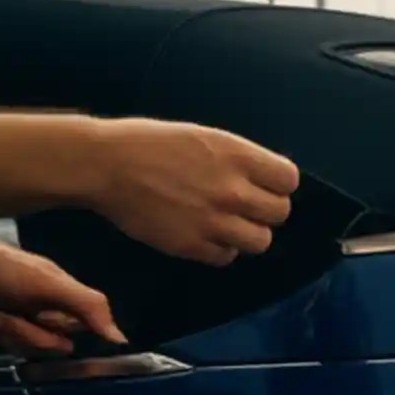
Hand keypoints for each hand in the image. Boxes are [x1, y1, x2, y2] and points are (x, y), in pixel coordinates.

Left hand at [0, 238, 125, 353]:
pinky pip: (24, 352)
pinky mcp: (12, 339)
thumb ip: (87, 306)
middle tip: (30, 312)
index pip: (95, 320)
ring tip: (3, 315)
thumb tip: (120, 339)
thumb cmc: (1, 268)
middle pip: (69, 339)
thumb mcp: (49, 282)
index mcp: (69, 293)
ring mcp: (33, 327)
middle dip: (46, 330)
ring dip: (23, 333)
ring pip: (46, 349)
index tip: (73, 327)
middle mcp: (56, 312)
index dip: (87, 329)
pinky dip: (9, 338)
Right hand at [85, 119, 298, 265]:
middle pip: (280, 213)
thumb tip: (265, 179)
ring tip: (228, 223)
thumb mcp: (205, 136)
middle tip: (247, 205)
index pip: (289, 180)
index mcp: (237, 156)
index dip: (279, 183)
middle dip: (266, 210)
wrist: (106, 165)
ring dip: (248, 233)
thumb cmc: (152, 143)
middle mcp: (231, 190)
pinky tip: (205, 234)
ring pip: (260, 241)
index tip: (266, 184)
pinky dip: (220, 249)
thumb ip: (239, 160)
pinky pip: (226, 257)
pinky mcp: (191, 246)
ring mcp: (213, 221)